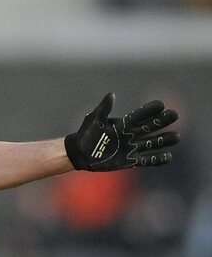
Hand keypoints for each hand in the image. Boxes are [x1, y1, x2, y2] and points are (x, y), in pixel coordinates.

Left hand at [64, 93, 179, 170]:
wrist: (80, 153)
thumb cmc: (86, 134)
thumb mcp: (94, 120)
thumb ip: (103, 109)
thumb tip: (111, 95)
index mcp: (124, 123)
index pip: (140, 115)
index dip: (149, 110)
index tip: (160, 105)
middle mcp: (131, 134)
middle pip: (151, 127)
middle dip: (162, 121)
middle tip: (174, 115)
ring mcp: (132, 147)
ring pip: (152, 143)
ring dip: (164, 140)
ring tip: (176, 137)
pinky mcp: (130, 160)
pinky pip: (146, 160)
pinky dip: (157, 159)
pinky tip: (168, 157)